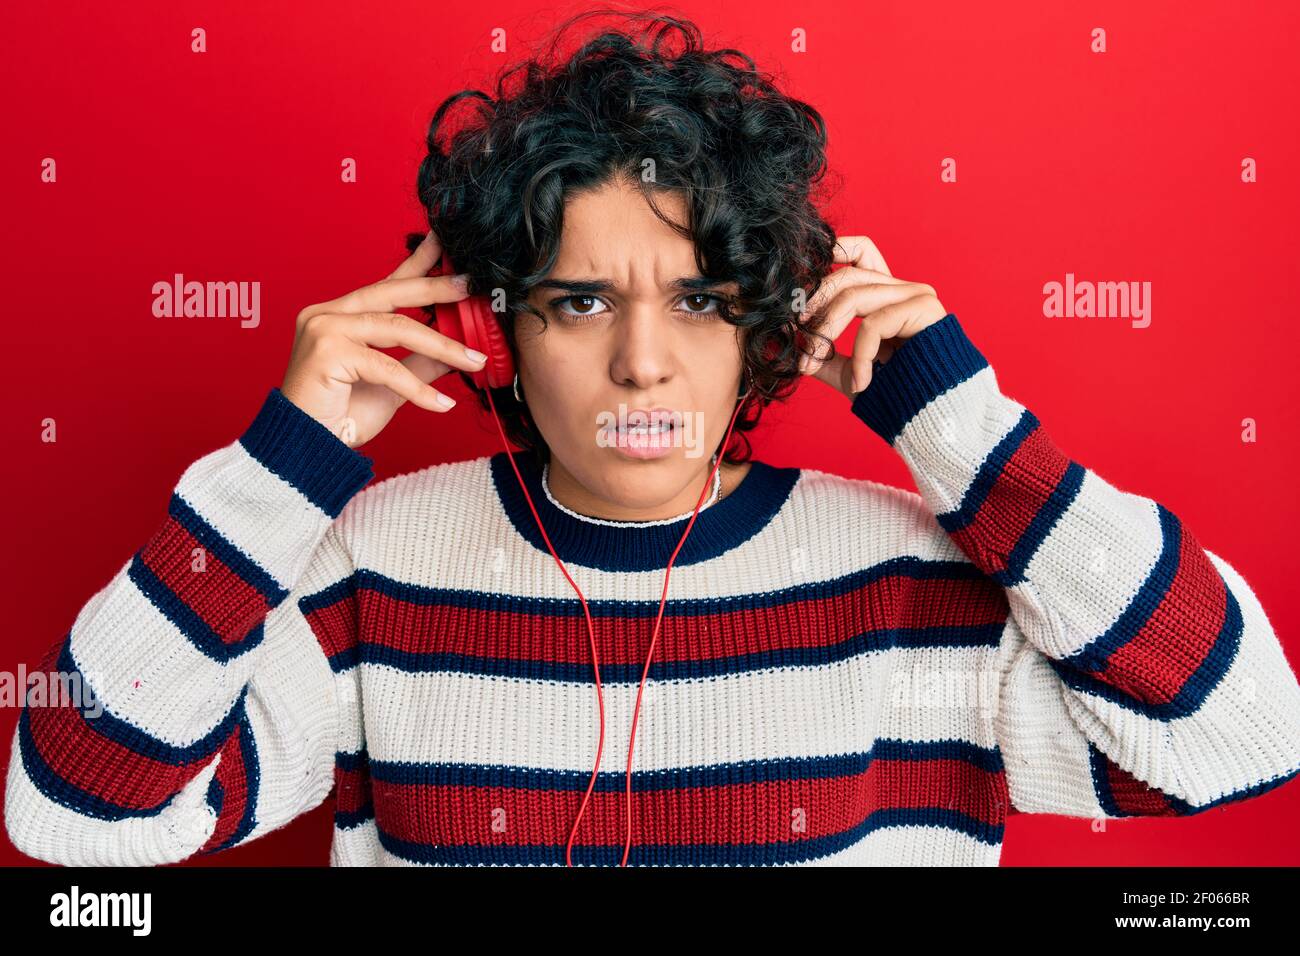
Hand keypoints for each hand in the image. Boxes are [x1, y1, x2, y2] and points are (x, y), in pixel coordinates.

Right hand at [280, 231, 487, 447]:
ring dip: (442, 346)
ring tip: (474, 359)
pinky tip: (441, 404)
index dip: (416, 264)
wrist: (306, 451)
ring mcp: (324, 329)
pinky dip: (417, 388)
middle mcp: (327, 315)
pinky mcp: (327, 352)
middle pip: (391, 294)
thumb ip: (419, 364)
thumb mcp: (392, 387)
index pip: (384, 285)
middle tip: (469, 284)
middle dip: (435, 288)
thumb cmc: (339, 419)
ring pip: (396, 328)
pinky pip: (387, 366)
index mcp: (338, 317)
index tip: (442, 244)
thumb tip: (454, 352)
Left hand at [798, 235, 947, 396]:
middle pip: (847, 274)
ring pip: (854, 296)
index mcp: (886, 298)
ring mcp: (916, 296)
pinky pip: (874, 323)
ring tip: (812, 363)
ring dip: (825, 332)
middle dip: (814, 304)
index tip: (802, 278)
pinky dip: (860, 355)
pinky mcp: (924, 310)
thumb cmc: (895, 395)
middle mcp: (902, 290)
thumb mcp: (849, 371)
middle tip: (796, 333)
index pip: (859, 253)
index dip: (832, 250)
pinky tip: (860, 384)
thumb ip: (824, 355)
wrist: (933, 418)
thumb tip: (788, 343)